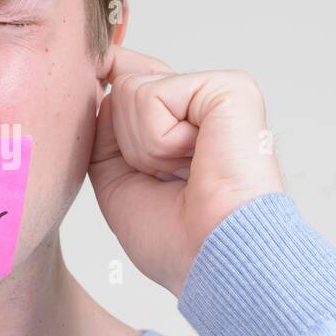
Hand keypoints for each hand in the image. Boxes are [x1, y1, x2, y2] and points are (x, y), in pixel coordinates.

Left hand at [88, 47, 283, 297]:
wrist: (214, 262)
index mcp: (182, 128)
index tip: (128, 147)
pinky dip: (158, 140)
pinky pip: (151, 95)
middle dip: (127, 146)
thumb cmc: (176, 240)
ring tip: (184, 173)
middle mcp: (202, 108)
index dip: (111, 107)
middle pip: (121, 89)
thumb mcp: (116, 178)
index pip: (128, 86)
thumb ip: (106, 126)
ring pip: (129, 90)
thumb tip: (107, 73)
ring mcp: (218, 95)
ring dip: (143, 148)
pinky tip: (196, 159)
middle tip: (168, 180)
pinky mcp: (230, 88)